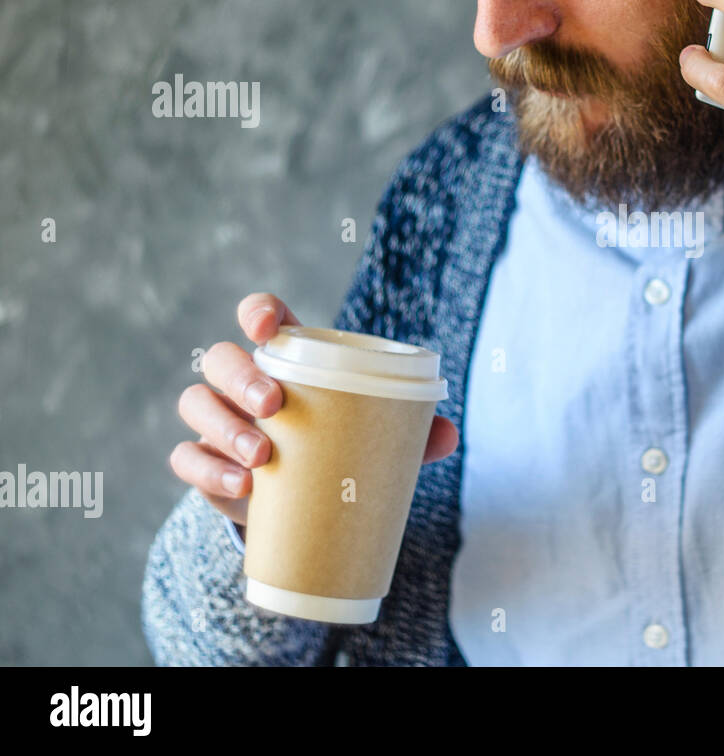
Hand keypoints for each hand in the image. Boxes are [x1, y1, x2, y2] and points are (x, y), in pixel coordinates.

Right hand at [171, 293, 459, 530]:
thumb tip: (449, 434)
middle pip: (221, 359)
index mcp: (285, 359)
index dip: (257, 311)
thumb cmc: (340, 444)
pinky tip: (242, 487)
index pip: (261, 317)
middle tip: (273, 404)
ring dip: (224, 427)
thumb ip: (410, 431)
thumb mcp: (372, 434)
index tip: (266, 327)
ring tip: (261, 456)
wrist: (302, 499)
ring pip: (196, 403)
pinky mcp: (204, 462)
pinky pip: (186, 458)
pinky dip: (209, 471)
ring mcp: (217, 420)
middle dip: (241, 377)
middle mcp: (242, 382)